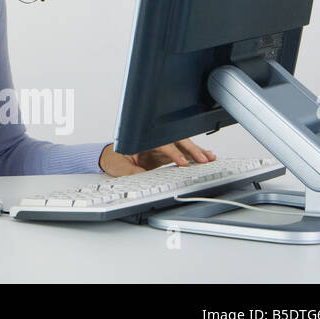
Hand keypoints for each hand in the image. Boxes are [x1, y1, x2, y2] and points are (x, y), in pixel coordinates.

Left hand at [98, 139, 215, 176]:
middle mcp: (153, 141)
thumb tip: (145, 178)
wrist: (108, 158)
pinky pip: (181, 153)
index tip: (183, 162)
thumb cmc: (112, 159)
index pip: (162, 143)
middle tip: (204, 159)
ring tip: (210, 158)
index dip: (174, 152)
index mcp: (143, 140)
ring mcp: (160, 147)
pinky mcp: (164, 155)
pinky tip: (205, 158)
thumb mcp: (119, 166)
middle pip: (176, 141)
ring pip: (181, 146)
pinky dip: (193, 156)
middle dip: (191, 149)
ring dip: (196, 151)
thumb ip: (132, 172)